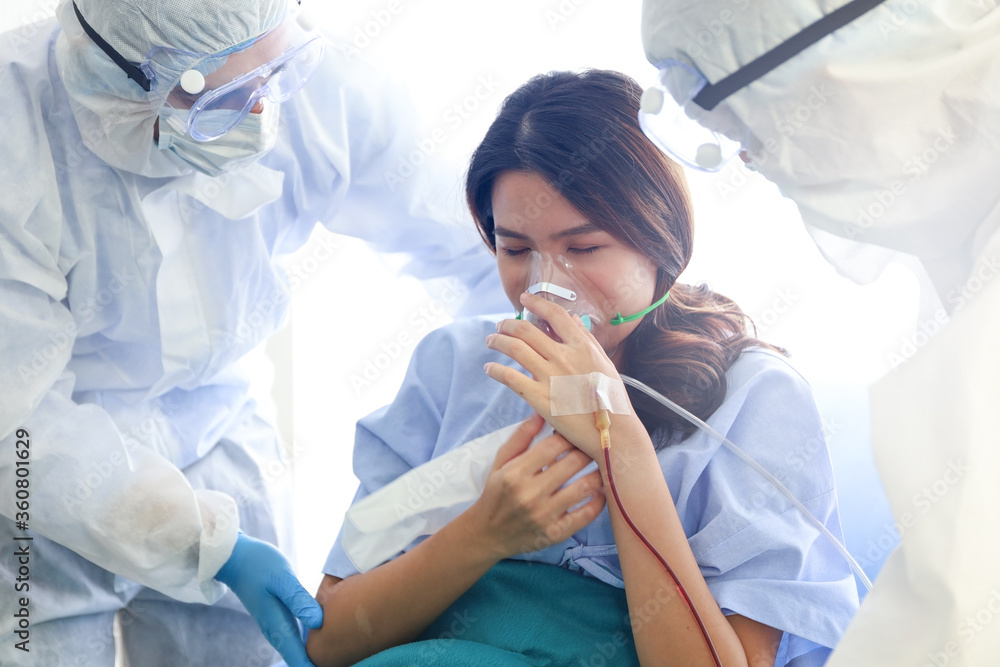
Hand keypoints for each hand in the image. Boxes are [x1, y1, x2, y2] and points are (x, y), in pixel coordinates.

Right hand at [215, 532, 322, 666]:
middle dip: (311, 663)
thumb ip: (298, 600)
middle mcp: (273, 628)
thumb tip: (318, 623)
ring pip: (292, 646)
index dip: (310, 666)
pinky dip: (302, 641)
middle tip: (335, 663)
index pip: (296, 655)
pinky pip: (290, 635)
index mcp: (277, 623)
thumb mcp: (282, 578)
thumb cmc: (259, 565)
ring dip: (307, 654)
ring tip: (328, 657)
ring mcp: (272, 623)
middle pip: (294, 655)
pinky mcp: (273, 615)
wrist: (234, 557)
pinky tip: (315, 637)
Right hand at [467, 413, 605, 559]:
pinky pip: (586, 514)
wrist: (486, 534)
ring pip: (585, 486)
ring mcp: (544, 515)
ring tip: (601, 466)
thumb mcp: (501, 462)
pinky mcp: (555, 533)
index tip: (576, 432)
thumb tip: (541, 413)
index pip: (553, 445)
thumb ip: (521, 437)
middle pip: (573, 462)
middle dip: (587, 450)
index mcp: (516, 473)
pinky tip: (600, 491)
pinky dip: (599, 501)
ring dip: (598, 473)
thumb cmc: (496, 492)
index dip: (569, 435)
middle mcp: (530, 494)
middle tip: (593, 446)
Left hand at [485, 291, 624, 457]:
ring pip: (514, 348)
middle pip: (527, 329)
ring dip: (498, 341)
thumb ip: (587, 340)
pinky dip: (495, 369)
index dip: (537, 302)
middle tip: (500, 325)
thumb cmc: (612, 400)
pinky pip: (509, 377)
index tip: (525, 299)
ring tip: (491, 340)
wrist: (614, 432)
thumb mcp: (604, 363)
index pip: (555, 314)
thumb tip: (573, 319)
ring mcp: (551, 377)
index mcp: (582, 347)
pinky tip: (489, 368)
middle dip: (508, 324)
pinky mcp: (539, 398)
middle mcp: (565, 357)